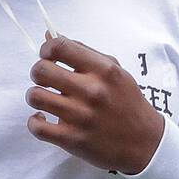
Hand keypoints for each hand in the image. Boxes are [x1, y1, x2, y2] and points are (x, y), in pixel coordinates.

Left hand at [25, 32, 165, 174]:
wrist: (144, 143)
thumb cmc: (126, 103)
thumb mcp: (114, 71)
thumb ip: (83, 52)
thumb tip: (49, 35)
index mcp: (103, 70)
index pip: (60, 47)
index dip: (46, 49)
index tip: (48, 56)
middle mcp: (92, 91)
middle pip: (41, 70)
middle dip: (38, 72)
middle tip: (45, 79)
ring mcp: (80, 116)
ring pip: (35, 97)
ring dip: (35, 96)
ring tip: (45, 99)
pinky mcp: (72, 139)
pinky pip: (37, 127)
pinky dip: (34, 122)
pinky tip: (43, 119)